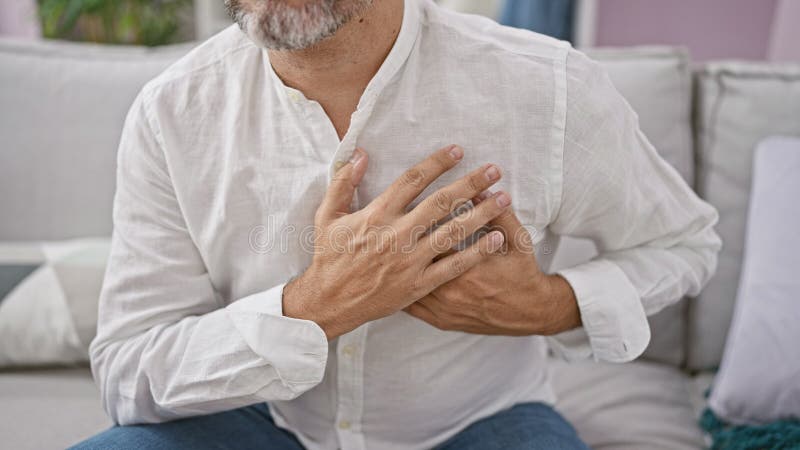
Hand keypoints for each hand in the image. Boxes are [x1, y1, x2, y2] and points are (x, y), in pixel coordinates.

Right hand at [283, 145, 511, 338]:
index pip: (412, 180)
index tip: (458, 150)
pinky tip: (496, 238)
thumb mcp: (327, 216)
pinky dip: (477, 252)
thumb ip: (343, 183)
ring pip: (453, 231)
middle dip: (471, 183)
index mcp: (376, 214)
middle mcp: (397, 234)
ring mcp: (410, 260)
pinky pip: (453, 266)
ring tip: (503, 197)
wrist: (329, 302)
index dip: (437, 163)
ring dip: (481, 212)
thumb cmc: (329, 257)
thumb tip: (359, 154)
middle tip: (494, 169)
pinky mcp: (418, 284)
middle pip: (441, 202)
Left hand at [404, 191, 581, 335]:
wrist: (530, 314)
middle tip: (389, 228)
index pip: (432, 241)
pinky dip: (398, 293)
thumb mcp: (517, 239)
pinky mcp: (440, 320)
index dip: (418, 224)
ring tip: (380, 251)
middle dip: (400, 245)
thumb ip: (498, 214)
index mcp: (466, 269)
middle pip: (414, 263)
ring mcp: (442, 309)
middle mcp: (450, 291)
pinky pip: (411, 308)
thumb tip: (479, 189)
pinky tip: (388, 278)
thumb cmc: (522, 273)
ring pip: (406, 286)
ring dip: (395, 269)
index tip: (408, 210)